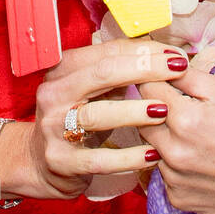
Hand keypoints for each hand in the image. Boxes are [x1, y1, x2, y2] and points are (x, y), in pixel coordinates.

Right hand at [14, 39, 186, 200]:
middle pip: (103, 73)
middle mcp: (54, 93)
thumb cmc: (77, 117)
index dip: (146, 51)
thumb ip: (120, 73)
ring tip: (163, 111)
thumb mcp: (92, 89)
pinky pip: (99, 159)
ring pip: (97, 114)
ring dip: (134, 112)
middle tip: (178, 71)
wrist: (37, 162)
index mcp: (64, 69)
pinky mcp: (60, 161)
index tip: (175, 56)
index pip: (109, 51)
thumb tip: (167, 56)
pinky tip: (152, 154)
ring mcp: (53, 128)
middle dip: (145, 69)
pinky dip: (128, 157)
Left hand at [140, 69, 214, 213]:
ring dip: (165, 138)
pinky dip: (175, 165)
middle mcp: (172, 151)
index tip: (162, 79)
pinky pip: (164, 175)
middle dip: (157, 109)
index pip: (147, 89)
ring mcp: (173, 179)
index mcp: (185, 119)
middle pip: (142, 119)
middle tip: (182, 107)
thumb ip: (190, 76)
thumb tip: (163, 63)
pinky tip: (201, 161)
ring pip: (152, 148)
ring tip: (197, 137)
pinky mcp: (178, 199)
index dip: (154, 80)